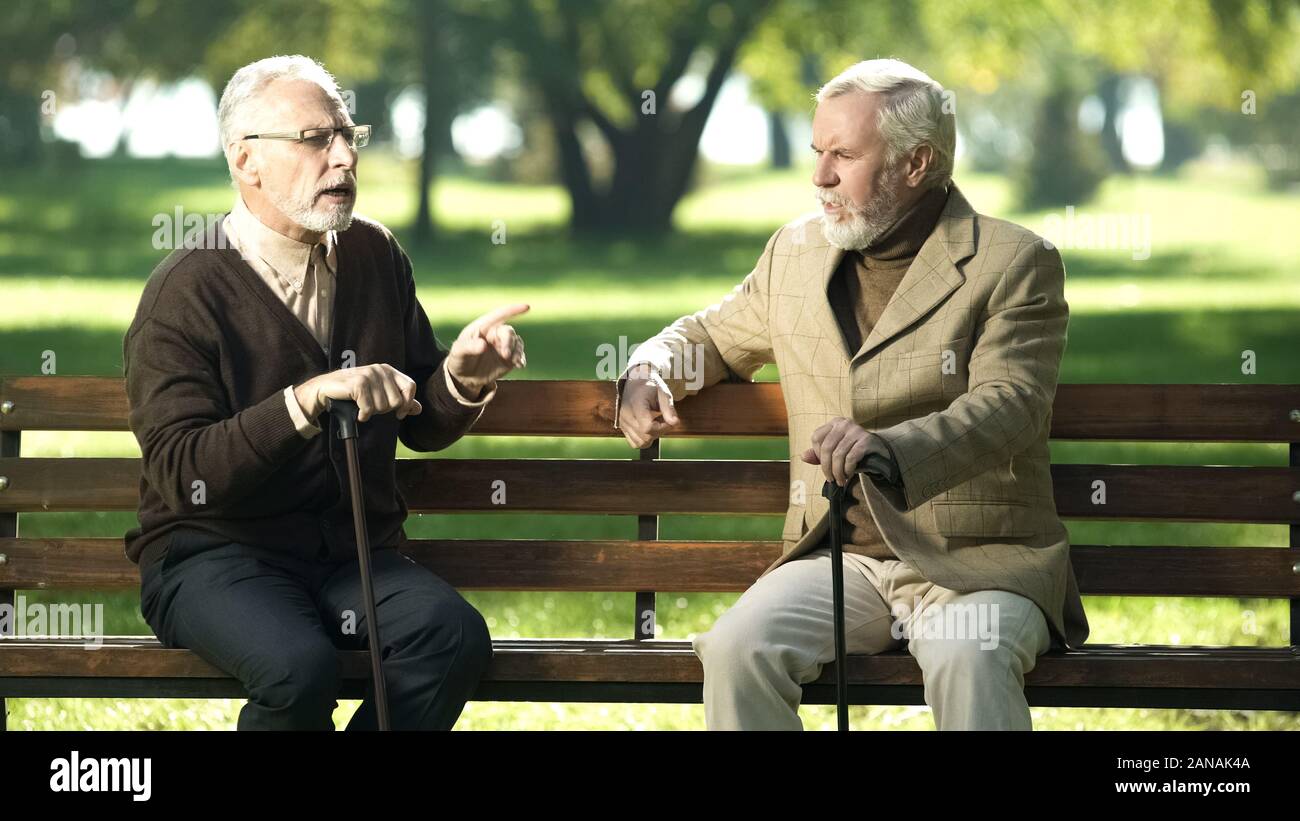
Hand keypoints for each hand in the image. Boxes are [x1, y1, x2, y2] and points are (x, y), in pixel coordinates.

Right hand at [297, 363, 422, 422]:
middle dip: (385, 410)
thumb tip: (418, 409)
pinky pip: (369, 409)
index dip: (407, 403)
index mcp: (389, 370)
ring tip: (362, 406)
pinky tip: (358, 412)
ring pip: (383, 406)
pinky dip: (363, 415)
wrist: (326, 389)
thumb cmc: (355, 393)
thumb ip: (400, 401)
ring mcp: (369, 375)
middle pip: (396, 401)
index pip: (410, 386)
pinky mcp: (358, 383)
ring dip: (372, 412)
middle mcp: (380, 370)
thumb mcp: (380, 395)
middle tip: (371, 406)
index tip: (399, 414)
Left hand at [446, 303, 528, 394]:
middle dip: (509, 342)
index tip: (526, 307)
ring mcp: (503, 346)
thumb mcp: (459, 352)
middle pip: (509, 332)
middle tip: (505, 355)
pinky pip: (520, 355)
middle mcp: (495, 334)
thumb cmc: (459, 359)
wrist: (464, 377)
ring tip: (514, 362)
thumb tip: (483, 345)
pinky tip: (519, 365)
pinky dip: (521, 359)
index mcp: (484, 326)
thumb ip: (469, 347)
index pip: (500, 315)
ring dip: (517, 351)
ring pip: (517, 343)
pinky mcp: (508, 358)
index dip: (513, 310)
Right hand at [617, 364, 678, 448]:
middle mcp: (626, 416)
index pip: (648, 428)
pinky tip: (649, 428)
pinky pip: (635, 443)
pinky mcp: (623, 428)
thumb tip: (675, 423)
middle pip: (646, 437)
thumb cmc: (650, 385)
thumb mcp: (663, 392)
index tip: (669, 420)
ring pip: (641, 443)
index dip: (662, 428)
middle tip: (664, 419)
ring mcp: (623, 423)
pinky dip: (644, 439)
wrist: (635, 382)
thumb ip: (668, 408)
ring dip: (652, 436)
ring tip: (656, 423)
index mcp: (636, 405)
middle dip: (660, 431)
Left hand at [801, 417, 871, 486]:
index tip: (824, 465)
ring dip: (838, 472)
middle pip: (826, 448)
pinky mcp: (866, 440)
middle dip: (827, 468)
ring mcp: (856, 430)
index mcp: (834, 423)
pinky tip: (849, 475)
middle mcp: (844, 424)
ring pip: (838, 455)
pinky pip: (851, 457)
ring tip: (840, 481)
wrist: (879, 451)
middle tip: (830, 479)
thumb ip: (818, 454)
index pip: (816, 437)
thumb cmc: (853, 451)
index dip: (817, 454)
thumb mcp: (835, 451)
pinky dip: (848, 469)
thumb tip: (803, 457)